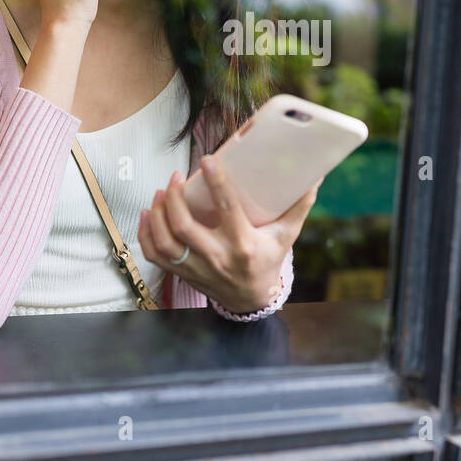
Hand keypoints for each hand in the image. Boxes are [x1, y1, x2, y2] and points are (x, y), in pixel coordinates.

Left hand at [137, 155, 320, 314]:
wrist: (251, 300)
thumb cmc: (268, 260)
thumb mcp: (286, 235)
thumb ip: (299, 205)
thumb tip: (314, 176)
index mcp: (243, 244)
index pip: (227, 210)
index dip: (216, 183)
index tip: (206, 160)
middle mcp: (217, 258)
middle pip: (184, 227)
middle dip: (174, 199)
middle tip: (176, 177)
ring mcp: (197, 268)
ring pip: (165, 242)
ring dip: (158, 214)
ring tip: (161, 192)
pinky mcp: (182, 274)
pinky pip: (156, 256)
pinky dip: (146, 234)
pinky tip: (148, 214)